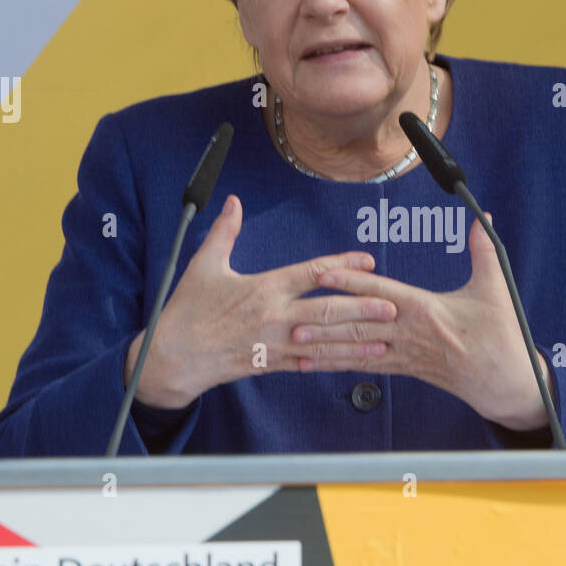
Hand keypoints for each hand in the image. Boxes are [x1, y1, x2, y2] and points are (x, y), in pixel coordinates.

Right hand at [124, 195, 397, 406]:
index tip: (368, 261)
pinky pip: (309, 364)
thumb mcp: (203, 266)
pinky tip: (355, 362)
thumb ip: (224, 232)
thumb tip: (232, 201)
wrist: (172, 358)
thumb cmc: (187, 310)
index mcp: (263, 288)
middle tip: (393, 307)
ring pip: (324, 342)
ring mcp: (275, 343)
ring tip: (385, 339)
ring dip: (356, 341)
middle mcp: (274, 316)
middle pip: (326, 311)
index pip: (310, 273)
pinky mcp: (271, 365)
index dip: (342, 265)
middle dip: (362, 309)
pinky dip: (334, 362)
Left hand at [291, 214, 552, 431]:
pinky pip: (364, 366)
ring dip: (324, 347)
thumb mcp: (496, 288)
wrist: (505, 382)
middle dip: (325, 322)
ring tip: (294, 343)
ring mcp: (404, 354)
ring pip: (357, 349)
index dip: (351, 283)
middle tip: (292, 319)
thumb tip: (482, 213)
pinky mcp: (403, 369)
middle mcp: (409, 333)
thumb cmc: (501, 334)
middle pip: (360, 325)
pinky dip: (338, 364)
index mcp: (426, 310)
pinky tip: (313, 363)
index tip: (324, 275)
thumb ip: (483, 249)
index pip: (381, 293)